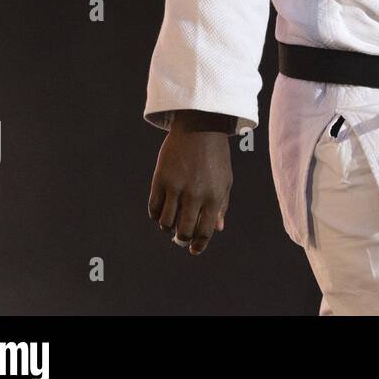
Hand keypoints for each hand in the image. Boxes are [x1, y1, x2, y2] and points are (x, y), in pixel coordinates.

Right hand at [147, 110, 234, 254]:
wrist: (200, 128)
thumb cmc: (216, 157)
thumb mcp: (225, 181)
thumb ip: (221, 206)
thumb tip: (216, 230)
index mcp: (215, 196)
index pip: (205, 231)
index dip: (198, 245)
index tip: (193, 249)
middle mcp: (195, 194)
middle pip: (183, 231)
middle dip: (181, 239)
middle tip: (179, 238)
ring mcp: (176, 187)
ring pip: (166, 222)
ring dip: (167, 228)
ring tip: (170, 224)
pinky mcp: (160, 179)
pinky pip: (154, 208)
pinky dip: (156, 215)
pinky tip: (161, 212)